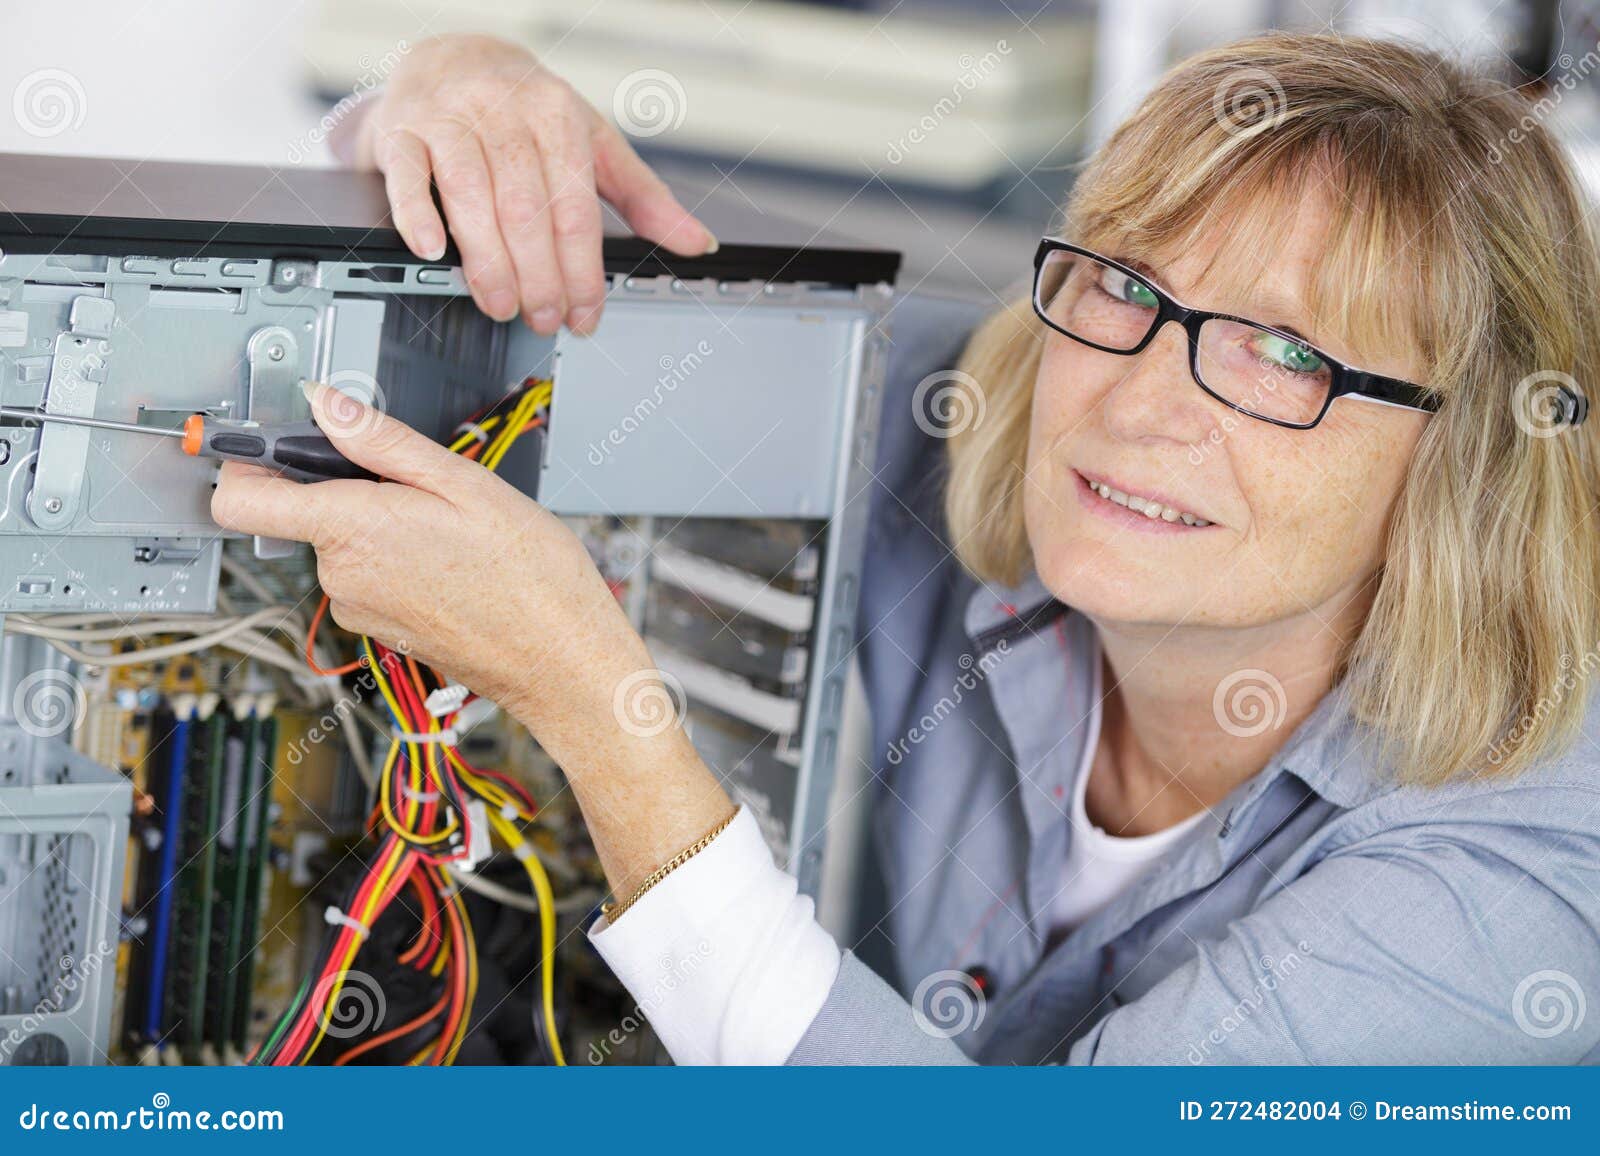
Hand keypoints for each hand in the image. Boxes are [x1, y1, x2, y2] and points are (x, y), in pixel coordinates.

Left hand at [210, 383, 640, 759]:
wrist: (562, 658)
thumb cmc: (529, 578)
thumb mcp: (465, 483)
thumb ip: (382, 441)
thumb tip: (327, 403)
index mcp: (353, 530)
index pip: (239, 500)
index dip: (244, 462)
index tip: (266, 440)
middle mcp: (342, 576)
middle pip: (302, 511)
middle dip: (345, 486)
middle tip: (413, 483)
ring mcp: (359, 608)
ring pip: (341, 543)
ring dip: (380, 524)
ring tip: (447, 528)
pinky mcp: (380, 630)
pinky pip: (368, 575)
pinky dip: (398, 558)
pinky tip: (449, 560)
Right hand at [352, 34, 716, 334]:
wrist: (453, 56)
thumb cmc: (527, 108)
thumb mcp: (593, 142)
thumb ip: (643, 197)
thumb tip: (695, 241)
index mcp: (558, 116)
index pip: (576, 207)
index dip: (582, 270)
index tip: (586, 313)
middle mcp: (504, 112)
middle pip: (526, 209)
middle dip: (539, 276)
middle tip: (544, 316)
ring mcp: (450, 118)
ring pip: (470, 197)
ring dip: (488, 263)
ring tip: (503, 304)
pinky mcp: (403, 129)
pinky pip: (409, 175)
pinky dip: (418, 216)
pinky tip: (432, 251)